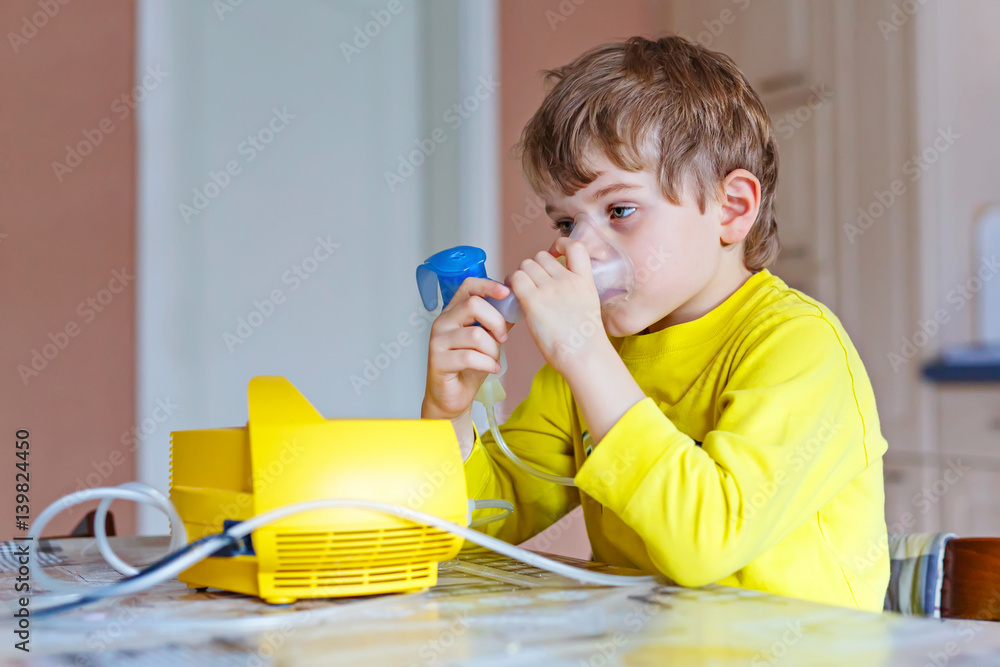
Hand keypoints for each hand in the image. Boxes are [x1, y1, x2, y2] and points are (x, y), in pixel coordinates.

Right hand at [421, 278, 510, 425]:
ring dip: (492, 349)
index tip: (506, 292)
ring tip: (494, 359)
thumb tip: (516, 305)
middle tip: (503, 337)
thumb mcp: (488, 340)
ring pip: (475, 334)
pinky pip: (470, 357)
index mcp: (453, 311)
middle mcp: (442, 322)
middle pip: (473, 305)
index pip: (468, 286)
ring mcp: (438, 341)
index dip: (488, 285)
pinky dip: (487, 364)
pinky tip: (492, 369)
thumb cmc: (468, 366)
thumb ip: (497, 322)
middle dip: (496, 322)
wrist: (452, 396)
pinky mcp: (438, 360)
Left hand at [509, 238, 607, 375]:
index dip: (560, 244)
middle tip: (530, 284)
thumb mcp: (588, 306)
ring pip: (525, 265)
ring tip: (520, 290)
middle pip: (541, 256)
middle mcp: (567, 280)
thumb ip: (574, 291)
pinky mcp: (533, 301)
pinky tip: (513, 295)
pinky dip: (510, 283)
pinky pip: (515, 279)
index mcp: (584, 281)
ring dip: (520, 275)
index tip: (554, 254)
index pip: (575, 246)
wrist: (584, 356)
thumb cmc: (584, 341)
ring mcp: (550, 289)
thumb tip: (553, 288)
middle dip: (533, 267)